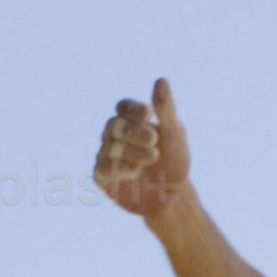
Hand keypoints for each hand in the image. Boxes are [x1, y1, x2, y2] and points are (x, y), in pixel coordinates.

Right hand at [93, 80, 188, 224]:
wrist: (173, 196)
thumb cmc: (174, 161)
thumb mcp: (174, 134)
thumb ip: (166, 109)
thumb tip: (161, 80)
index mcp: (132, 122)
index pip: (123, 107)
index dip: (133, 110)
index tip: (149, 115)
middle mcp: (116, 137)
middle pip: (114, 126)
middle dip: (133, 132)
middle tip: (154, 139)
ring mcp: (107, 156)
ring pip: (109, 147)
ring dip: (131, 151)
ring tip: (152, 157)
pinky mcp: (103, 178)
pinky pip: (101, 168)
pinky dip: (117, 167)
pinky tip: (134, 170)